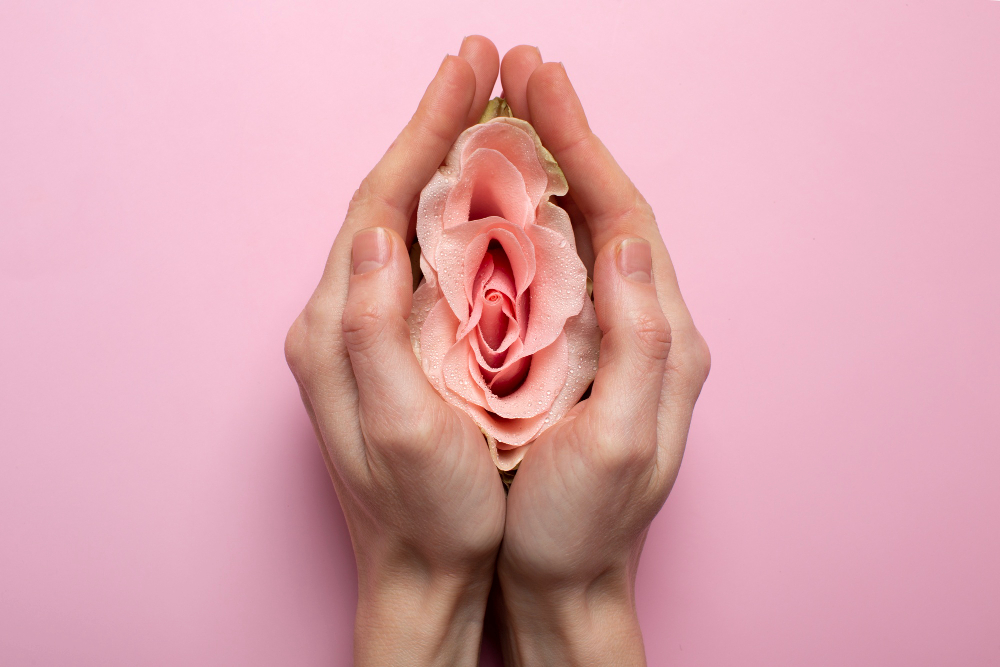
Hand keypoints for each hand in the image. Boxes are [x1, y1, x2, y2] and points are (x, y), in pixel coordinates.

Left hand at [284, 37, 506, 666]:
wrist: (421, 573)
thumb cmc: (425, 511)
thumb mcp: (397, 425)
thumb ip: (372, 326)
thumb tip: (377, 230)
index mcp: (338, 326)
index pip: (380, 203)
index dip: (423, 135)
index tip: (467, 76)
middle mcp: (341, 318)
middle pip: (388, 199)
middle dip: (434, 129)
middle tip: (481, 69)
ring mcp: (367, 331)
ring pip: (407, 224)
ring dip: (445, 162)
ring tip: (488, 113)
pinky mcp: (393, 348)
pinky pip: (424, 260)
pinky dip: (455, 213)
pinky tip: (487, 195)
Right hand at [491, 47, 711, 665]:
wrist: (567, 581)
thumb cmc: (583, 524)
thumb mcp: (618, 443)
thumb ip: (637, 342)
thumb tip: (629, 243)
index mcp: (661, 338)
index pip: (624, 217)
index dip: (583, 148)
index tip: (540, 87)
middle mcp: (644, 325)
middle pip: (605, 209)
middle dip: (565, 137)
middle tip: (520, 74)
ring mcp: (608, 337)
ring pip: (578, 233)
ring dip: (545, 169)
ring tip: (505, 114)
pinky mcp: (576, 354)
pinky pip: (554, 270)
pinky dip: (526, 221)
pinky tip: (495, 196)